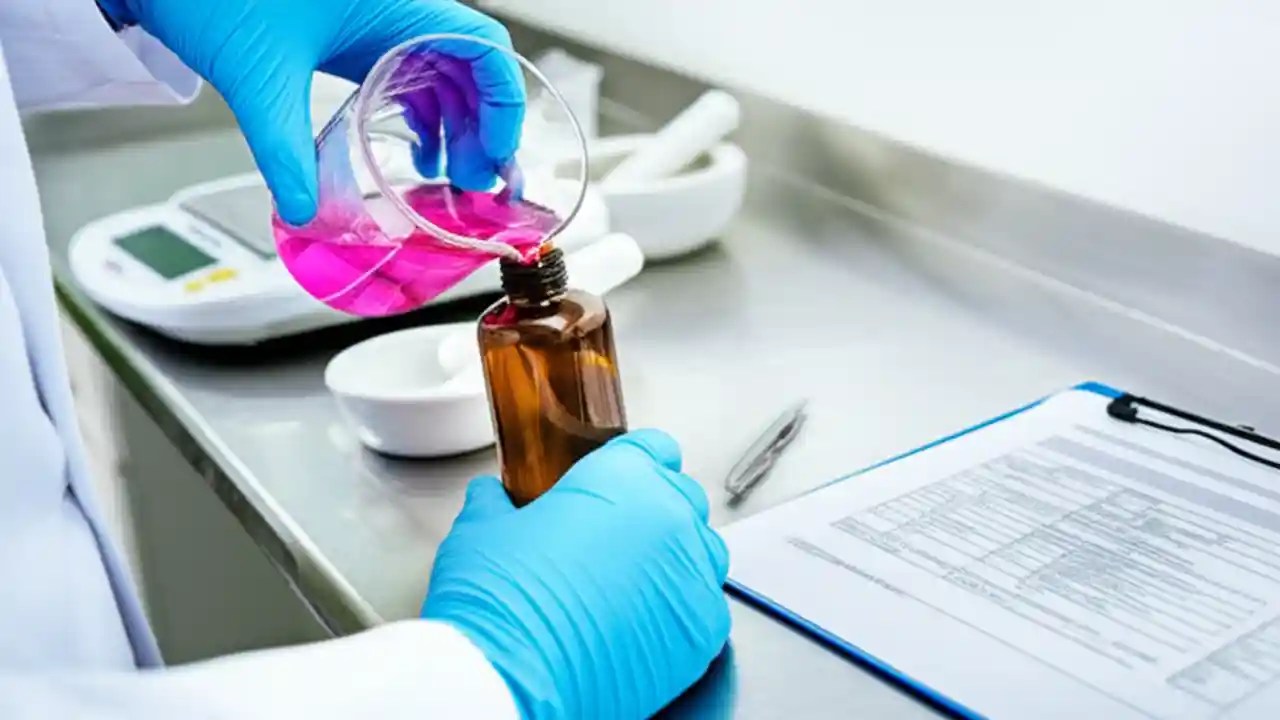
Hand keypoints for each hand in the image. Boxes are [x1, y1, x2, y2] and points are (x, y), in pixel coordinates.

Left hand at [97, 0, 522, 224]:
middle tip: (479, 183)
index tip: (495, 156)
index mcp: (392, 3)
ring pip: (445, 75)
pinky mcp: (356, 36)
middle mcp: (396, 10)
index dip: (503, 105)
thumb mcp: (258, 76)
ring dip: (458, 128)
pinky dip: (424, 118)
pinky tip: (420, 157)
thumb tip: (304, 212)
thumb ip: (282, 150)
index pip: (482, 48)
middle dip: (484, 128)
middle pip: (472, 68)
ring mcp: (378, 22)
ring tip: (455, 180)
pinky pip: (411, 77)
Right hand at [424, 430, 731, 718]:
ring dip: (676, 556)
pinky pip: (706, 604)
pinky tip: (643, 621)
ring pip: (703, 549)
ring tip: (630, 580)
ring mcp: (692, 572)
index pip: (654, 448)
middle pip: (683, 496)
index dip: (637, 462)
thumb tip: (491, 496)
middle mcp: (669, 516)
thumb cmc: (498, 602)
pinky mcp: (703, 627)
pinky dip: (681, 608)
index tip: (623, 478)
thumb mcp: (483, 531)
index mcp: (622, 475)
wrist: (511, 678)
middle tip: (615, 535)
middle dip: (655, 508)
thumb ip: (497, 504)